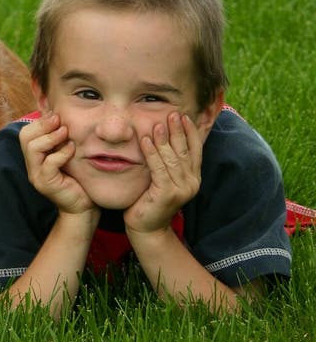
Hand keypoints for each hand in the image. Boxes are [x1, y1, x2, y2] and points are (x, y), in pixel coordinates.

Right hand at [20, 113, 94, 215]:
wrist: (83, 206)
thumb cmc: (78, 178)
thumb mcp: (68, 154)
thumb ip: (61, 140)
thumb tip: (62, 116)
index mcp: (34, 157)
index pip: (26, 132)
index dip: (40, 121)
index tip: (57, 116)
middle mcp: (32, 165)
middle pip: (25, 137)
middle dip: (43, 125)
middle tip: (59, 121)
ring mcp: (37, 175)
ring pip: (33, 148)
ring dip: (51, 137)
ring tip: (65, 133)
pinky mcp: (46, 184)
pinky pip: (49, 163)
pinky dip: (61, 153)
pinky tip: (72, 149)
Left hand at [126, 112, 202, 233]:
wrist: (146, 227)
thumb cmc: (149, 199)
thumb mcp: (162, 177)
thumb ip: (167, 161)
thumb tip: (163, 137)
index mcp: (193, 177)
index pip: (196, 150)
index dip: (191, 132)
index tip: (184, 116)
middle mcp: (192, 182)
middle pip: (185, 151)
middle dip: (178, 131)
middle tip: (172, 113)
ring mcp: (182, 189)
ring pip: (173, 159)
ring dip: (164, 140)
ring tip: (158, 124)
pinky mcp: (168, 194)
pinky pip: (159, 169)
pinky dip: (152, 153)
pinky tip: (145, 140)